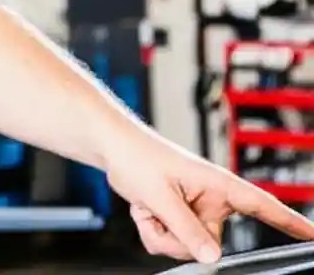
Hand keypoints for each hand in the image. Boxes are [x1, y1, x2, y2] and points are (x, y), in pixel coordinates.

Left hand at [105, 131, 313, 262]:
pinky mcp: (180, 218)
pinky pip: (171, 244)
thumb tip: (213, 258)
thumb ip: (188, 230)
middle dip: (177, 238)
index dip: (291, 223)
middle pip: (210, 244)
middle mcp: (212, 200)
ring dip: (161, 234)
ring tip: (148, 208)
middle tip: (155, 214)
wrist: (114, 150)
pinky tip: (144, 211)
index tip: (313, 237)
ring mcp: (195, 211)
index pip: (264, 207)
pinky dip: (153, 232)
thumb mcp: (161, 197)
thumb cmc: (139, 158)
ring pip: (187, 248)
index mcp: (219, 185)